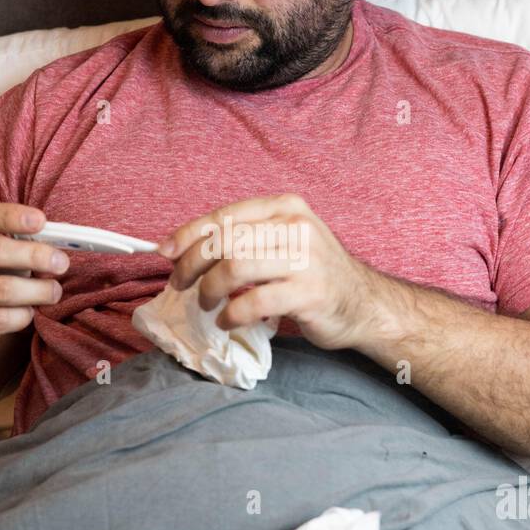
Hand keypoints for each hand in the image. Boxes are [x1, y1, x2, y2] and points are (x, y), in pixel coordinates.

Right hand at [0, 202, 68, 361]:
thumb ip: (17, 245)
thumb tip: (55, 245)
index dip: (10, 217)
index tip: (40, 221)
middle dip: (33, 256)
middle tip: (61, 263)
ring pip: (0, 289)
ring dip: (37, 290)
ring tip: (53, 291)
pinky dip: (23, 315)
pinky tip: (28, 312)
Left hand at [157, 194, 374, 351]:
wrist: (363, 303)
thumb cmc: (313, 273)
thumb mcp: (283, 241)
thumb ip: (244, 238)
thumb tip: (182, 248)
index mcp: (285, 208)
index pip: (225, 216)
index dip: (189, 234)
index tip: (166, 253)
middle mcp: (297, 227)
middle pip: (225, 241)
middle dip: (192, 265)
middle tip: (181, 286)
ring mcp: (306, 260)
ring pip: (235, 267)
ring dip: (210, 290)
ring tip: (207, 304)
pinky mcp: (309, 293)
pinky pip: (254, 302)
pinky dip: (231, 315)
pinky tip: (228, 321)